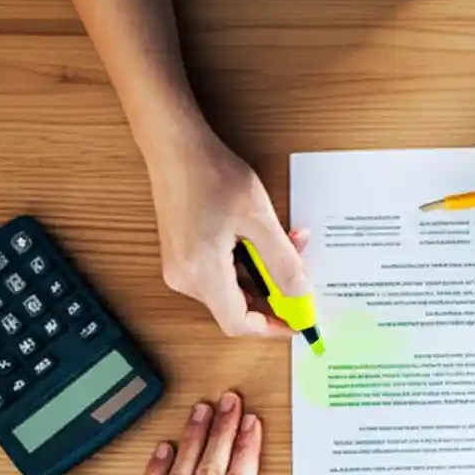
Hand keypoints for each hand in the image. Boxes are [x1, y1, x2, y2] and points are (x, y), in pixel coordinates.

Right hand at [147, 128, 310, 336]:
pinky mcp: (181, 256)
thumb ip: (282, 261)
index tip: (296, 322)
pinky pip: (219, 273)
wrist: (175, 146)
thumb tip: (299, 294)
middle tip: (299, 272)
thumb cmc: (211, 174)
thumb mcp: (260, 218)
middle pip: (236, 307)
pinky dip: (245, 264)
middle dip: (272, 293)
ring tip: (285, 243)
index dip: (270, 328)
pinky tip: (261, 240)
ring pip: (230, 289)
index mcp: (201, 272)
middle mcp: (184, 277)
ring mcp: (180, 267)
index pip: (238, 323)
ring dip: (262, 274)